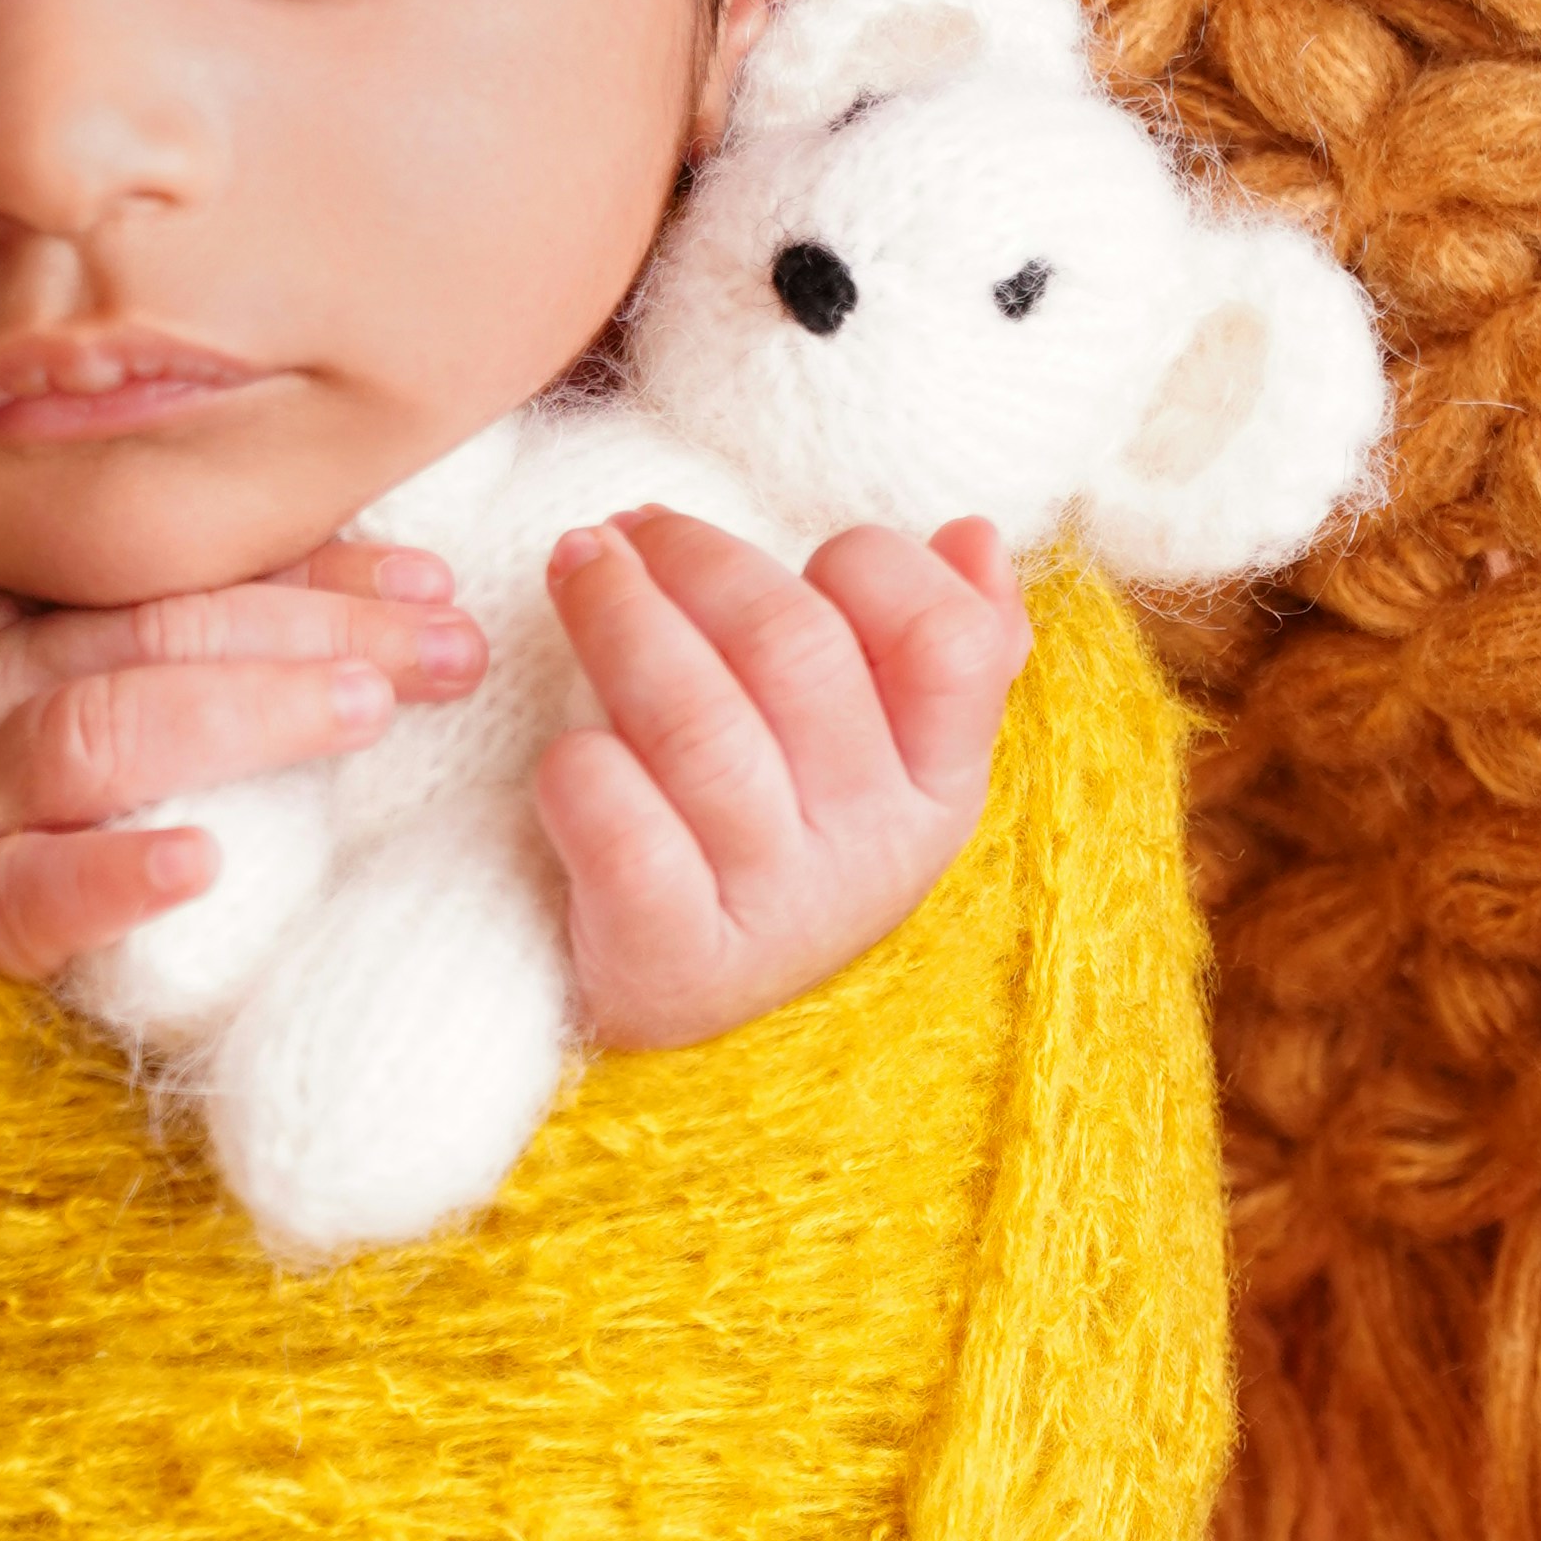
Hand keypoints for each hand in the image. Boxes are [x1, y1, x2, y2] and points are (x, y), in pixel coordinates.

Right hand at [0, 532, 487, 984]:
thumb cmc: (8, 786)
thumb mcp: (69, 664)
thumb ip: (177, 623)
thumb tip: (383, 589)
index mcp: (6, 597)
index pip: (172, 559)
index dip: (309, 563)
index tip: (428, 576)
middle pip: (159, 626)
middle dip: (322, 631)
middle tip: (447, 650)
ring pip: (104, 727)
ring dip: (250, 713)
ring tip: (367, 711)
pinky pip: (32, 894)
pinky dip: (115, 876)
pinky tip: (200, 864)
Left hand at [532, 509, 1022, 1053]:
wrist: (686, 1010)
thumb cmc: (773, 838)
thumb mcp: (877, 755)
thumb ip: (936, 645)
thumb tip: (975, 537)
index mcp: (940, 788)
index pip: (944, 640)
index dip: (869, 564)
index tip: (791, 550)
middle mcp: (870, 854)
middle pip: (795, 654)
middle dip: (698, 562)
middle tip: (623, 531)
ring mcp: (773, 912)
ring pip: (697, 725)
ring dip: (617, 620)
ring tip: (575, 568)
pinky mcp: (669, 961)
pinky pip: (621, 829)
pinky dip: (582, 766)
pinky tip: (564, 742)